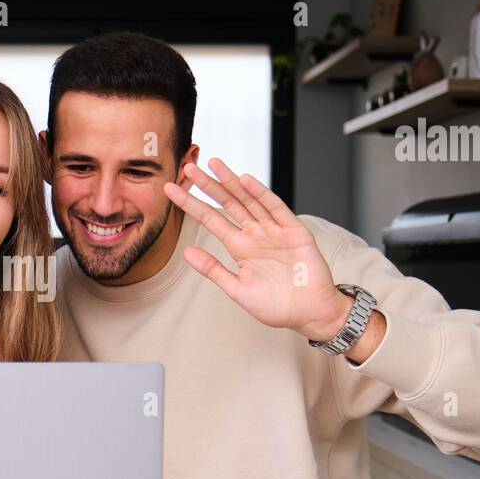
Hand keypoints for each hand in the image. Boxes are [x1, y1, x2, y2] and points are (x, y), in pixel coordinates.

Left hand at [163, 159, 351, 340]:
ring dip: (231, 182)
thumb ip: (213, 270)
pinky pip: (275, 208)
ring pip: (248, 200)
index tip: (171, 190)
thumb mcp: (237, 289)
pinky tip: (245, 181)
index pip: (210, 219)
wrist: (308, 314)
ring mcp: (274, 230)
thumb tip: (186, 252)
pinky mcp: (294, 231)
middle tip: (189, 166)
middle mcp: (254, 234)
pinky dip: (261, 194)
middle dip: (208, 185)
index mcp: (239, 247)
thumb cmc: (275, 305)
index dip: (191, 204)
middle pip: (227, 203)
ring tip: (213, 164)